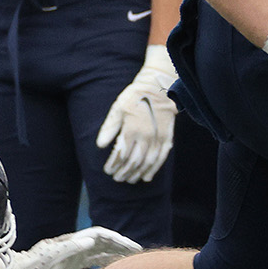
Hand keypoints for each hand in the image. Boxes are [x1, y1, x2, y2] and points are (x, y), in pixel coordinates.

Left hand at [2, 226, 141, 268]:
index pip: (100, 236)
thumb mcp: (49, 257)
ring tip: (132, 260)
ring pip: (100, 252)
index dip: (116, 240)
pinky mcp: (71, 266)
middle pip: (103, 242)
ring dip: (115, 254)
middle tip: (138, 253)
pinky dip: (106, 264)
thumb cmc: (31, 266)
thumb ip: (69, 248)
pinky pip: (93, 263)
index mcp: (72, 242)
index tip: (132, 247)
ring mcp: (74, 256)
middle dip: (121, 246)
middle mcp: (75, 246)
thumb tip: (91, 239)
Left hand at [95, 46, 177, 182]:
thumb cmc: (134, 97)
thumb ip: (109, 128)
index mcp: (131, 130)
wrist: (158, 88)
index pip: (121, 154)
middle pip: (133, 162)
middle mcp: (145, 137)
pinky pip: (161, 158)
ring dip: (137, 174)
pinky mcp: (167, 138)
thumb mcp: (118, 108)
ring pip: (147, 163)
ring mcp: (157, 139)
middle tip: (116, 178)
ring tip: (129, 180)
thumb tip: (100, 145)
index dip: (113, 165)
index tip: (107, 170)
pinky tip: (146, 177)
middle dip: (124, 172)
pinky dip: (153, 170)